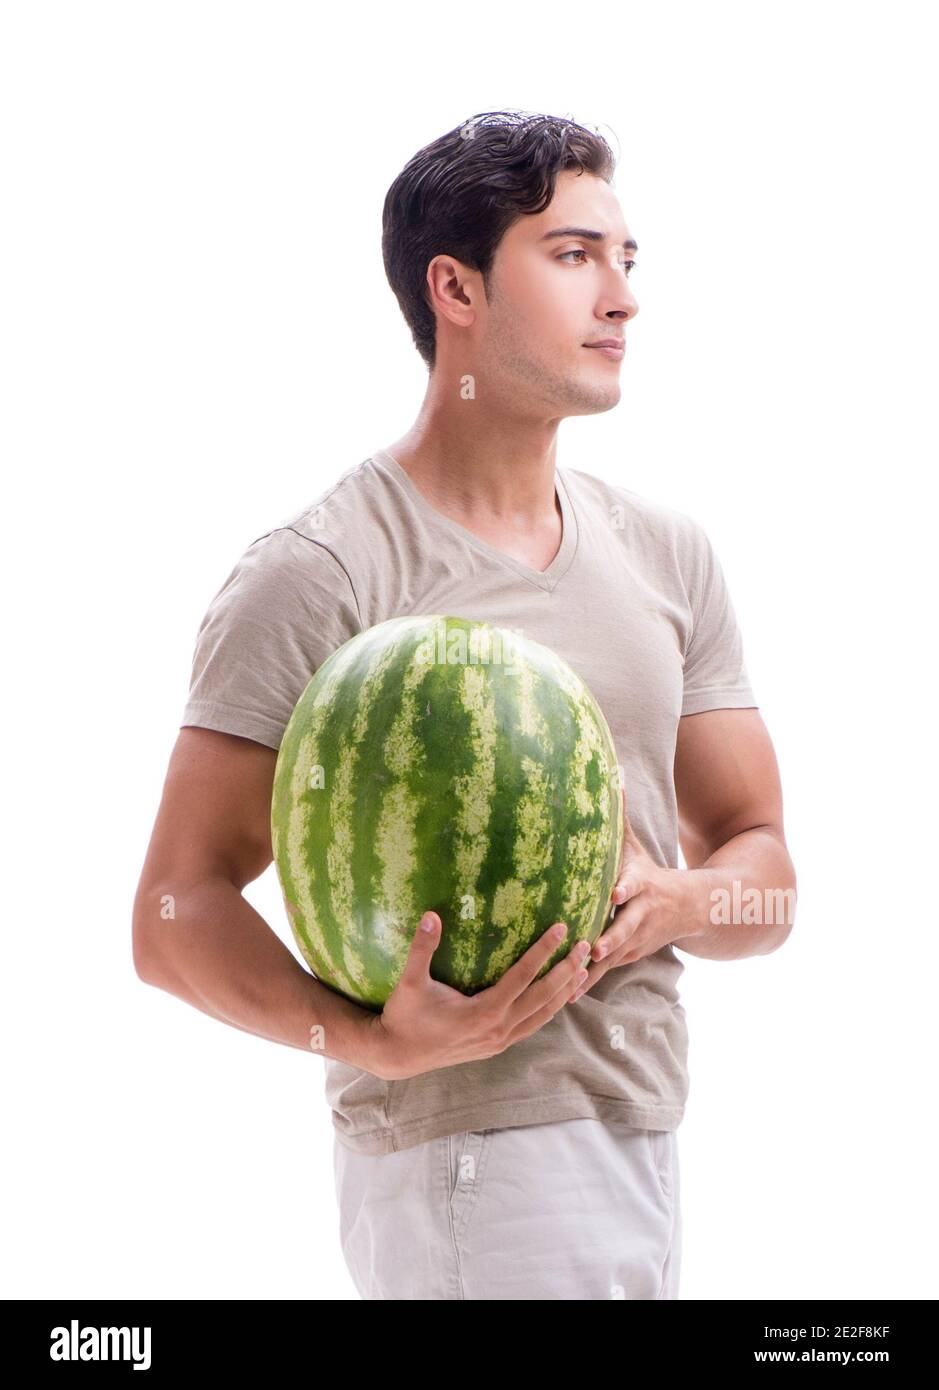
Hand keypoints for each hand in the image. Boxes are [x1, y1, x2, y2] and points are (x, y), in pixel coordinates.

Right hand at [363, 911, 592, 1080]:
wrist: (399, 1055)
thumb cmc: (405, 1016)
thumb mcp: (411, 983)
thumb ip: (422, 948)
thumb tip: (431, 914)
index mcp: (483, 1012)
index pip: (522, 976)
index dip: (543, 951)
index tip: (560, 928)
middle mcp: (498, 1029)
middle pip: (543, 996)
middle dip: (566, 970)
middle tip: (585, 945)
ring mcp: (501, 1041)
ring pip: (544, 1014)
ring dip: (564, 991)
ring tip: (583, 969)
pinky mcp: (498, 1046)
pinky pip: (533, 1025)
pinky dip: (551, 1008)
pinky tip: (560, 995)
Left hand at [571, 787, 691, 1000]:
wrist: (688, 909)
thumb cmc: (649, 871)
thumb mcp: (635, 846)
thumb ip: (619, 815)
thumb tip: (612, 771)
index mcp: (640, 885)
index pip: (633, 885)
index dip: (625, 888)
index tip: (616, 891)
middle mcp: (639, 915)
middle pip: (625, 928)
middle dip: (611, 938)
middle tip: (594, 947)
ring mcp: (634, 940)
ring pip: (613, 956)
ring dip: (594, 969)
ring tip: (571, 979)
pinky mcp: (626, 957)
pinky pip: (604, 972)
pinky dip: (586, 984)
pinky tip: (563, 997)